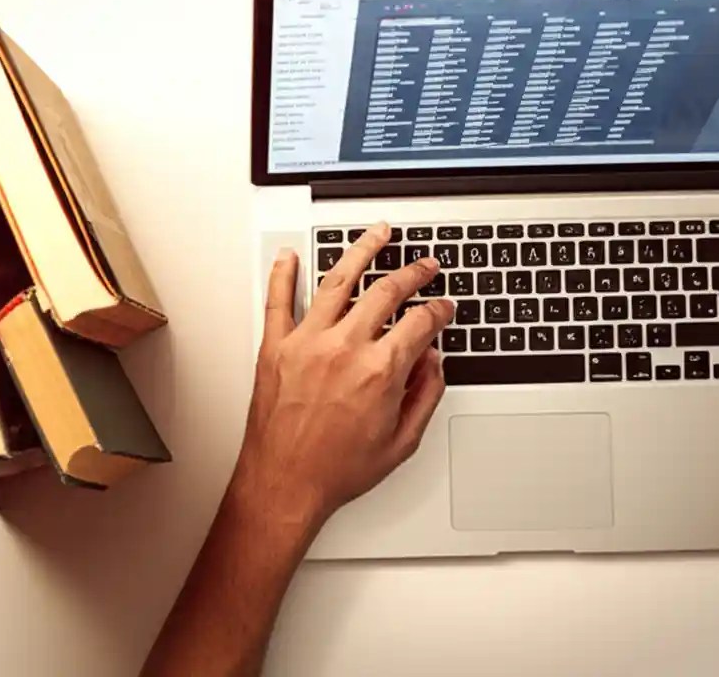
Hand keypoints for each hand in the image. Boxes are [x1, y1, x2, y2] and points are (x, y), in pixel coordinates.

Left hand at [235, 222, 452, 526]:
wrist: (284, 485)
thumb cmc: (334, 470)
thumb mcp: (401, 442)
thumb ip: (425, 396)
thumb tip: (433, 364)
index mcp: (380, 371)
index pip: (421, 323)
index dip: (439, 310)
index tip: (443, 306)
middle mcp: (344, 349)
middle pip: (386, 291)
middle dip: (413, 272)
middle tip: (423, 265)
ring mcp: (307, 343)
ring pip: (338, 279)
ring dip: (362, 250)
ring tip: (376, 234)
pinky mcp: (275, 348)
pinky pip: (278, 299)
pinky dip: (282, 273)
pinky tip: (289, 256)